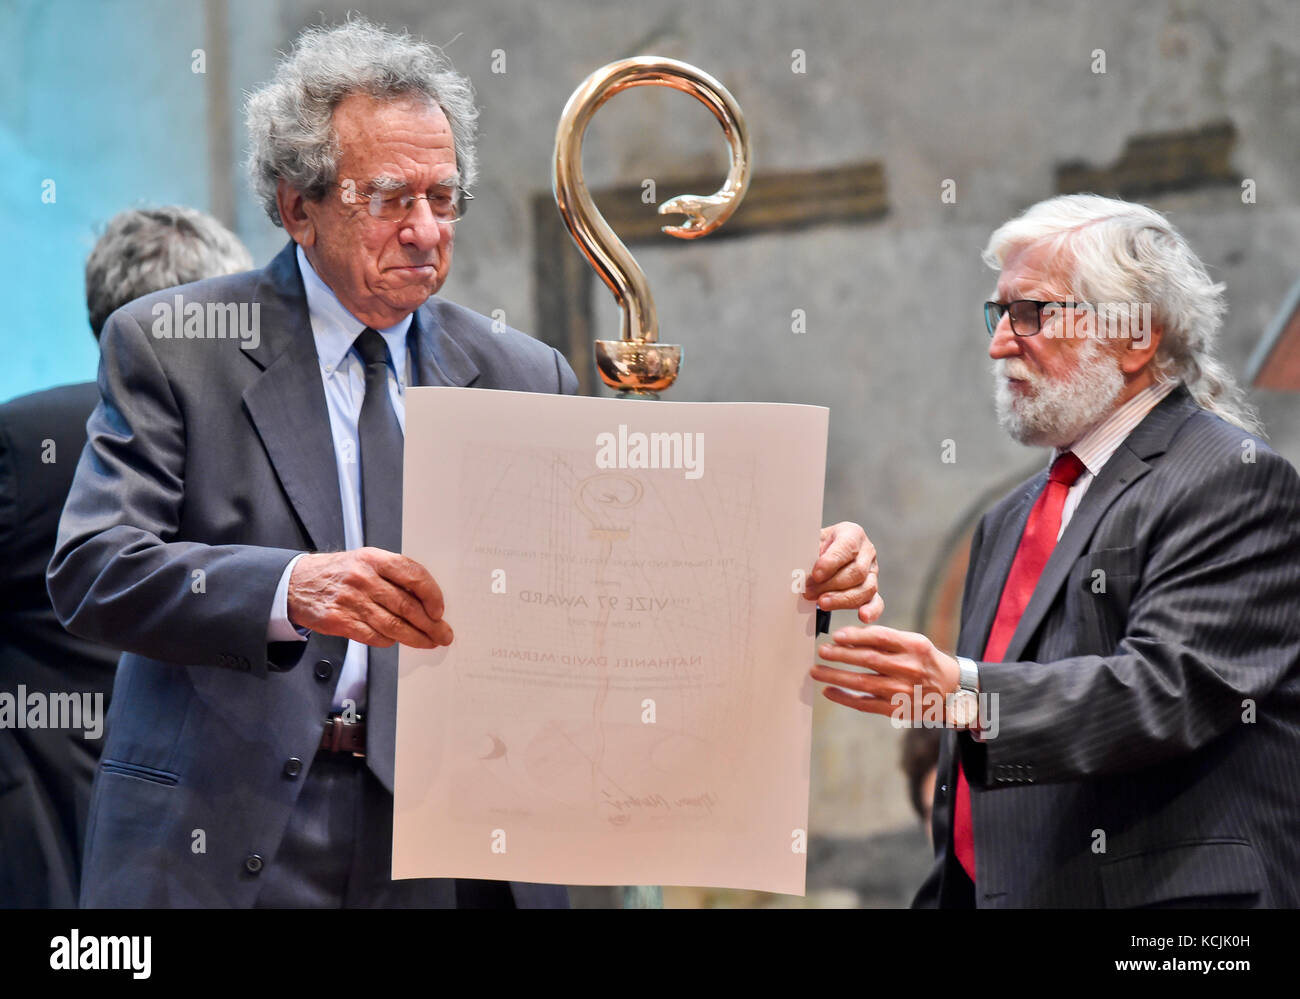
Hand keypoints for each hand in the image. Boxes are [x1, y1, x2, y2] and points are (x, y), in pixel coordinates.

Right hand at [287, 547, 452, 648]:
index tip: (439, 610)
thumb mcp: (366, 561)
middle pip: (406, 605)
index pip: (413, 575)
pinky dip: (389, 641)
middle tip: (442, 633)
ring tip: (428, 642)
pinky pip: (373, 636)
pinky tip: (396, 640)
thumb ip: (394, 577)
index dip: (432, 595)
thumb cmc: (339, 572)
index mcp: (374, 559)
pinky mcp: (339, 621)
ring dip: (415, 637)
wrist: (297, 582)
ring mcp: (350, 600)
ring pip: (393, 625)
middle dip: (430, 624)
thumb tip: (426, 602)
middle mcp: (363, 578)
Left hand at [806, 522, 882, 622]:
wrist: (822, 555)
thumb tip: (800, 571)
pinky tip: (862, 616)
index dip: (831, 562)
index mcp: (853, 534)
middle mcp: (867, 552)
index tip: (815, 574)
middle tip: (809, 592)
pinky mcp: (873, 591)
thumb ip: (809, 553)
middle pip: (856, 572)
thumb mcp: (811, 542)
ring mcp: (873, 572)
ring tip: (822, 603)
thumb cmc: (816, 547)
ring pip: (866, 588)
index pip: (847, 547)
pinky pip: (877, 602)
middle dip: (830, 584)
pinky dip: (871, 611)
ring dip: (842, 599)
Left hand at [810, 625, 958, 721]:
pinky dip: (844, 698)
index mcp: (914, 646)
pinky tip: (828, 690)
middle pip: (868, 659)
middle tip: (822, 651)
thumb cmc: (926, 662)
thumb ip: (887, 639)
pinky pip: (864, 703)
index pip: (881, 637)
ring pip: (862, 682)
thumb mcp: (915, 643)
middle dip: (841, 655)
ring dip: (836, 676)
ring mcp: (902, 691)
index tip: (836, 635)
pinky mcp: (895, 709)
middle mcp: (909, 668)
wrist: (952, 692)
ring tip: (816, 670)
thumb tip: (849, 637)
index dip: (856, 636)